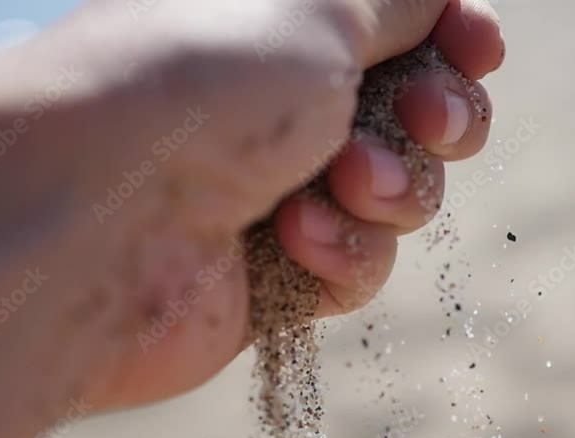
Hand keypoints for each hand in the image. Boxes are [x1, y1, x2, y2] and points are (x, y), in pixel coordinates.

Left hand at [34, 0, 504, 410]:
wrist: (96, 219)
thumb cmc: (204, 81)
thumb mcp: (323, 4)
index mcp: (281, 24)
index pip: (402, 26)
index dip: (456, 36)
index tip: (478, 44)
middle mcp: (281, 101)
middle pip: (416, 113)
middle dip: (439, 117)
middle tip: (424, 120)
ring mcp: (279, 188)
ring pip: (399, 194)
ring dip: (393, 186)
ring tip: (348, 179)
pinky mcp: (277, 273)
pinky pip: (359, 264)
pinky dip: (344, 250)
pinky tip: (296, 239)